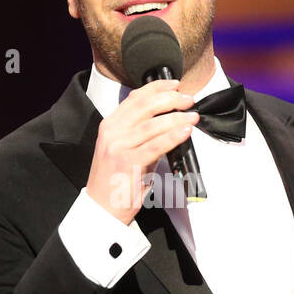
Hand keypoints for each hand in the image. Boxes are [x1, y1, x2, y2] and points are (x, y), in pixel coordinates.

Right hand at [86, 78, 198, 225]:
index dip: (157, 87)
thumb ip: (140, 134)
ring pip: (152, 124)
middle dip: (170, 99)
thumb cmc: (115, 182)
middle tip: (189, 100)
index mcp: (109, 126)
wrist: (101, 208)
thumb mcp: (122, 150)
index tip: (175, 84)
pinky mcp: (128, 162)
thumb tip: (168, 121)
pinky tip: (185, 131)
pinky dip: (173, 135)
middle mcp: (112, 133)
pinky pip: (156, 145)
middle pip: (145, 106)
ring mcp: (118, 147)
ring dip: (176, 117)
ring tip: (192, 116)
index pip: (134, 98)